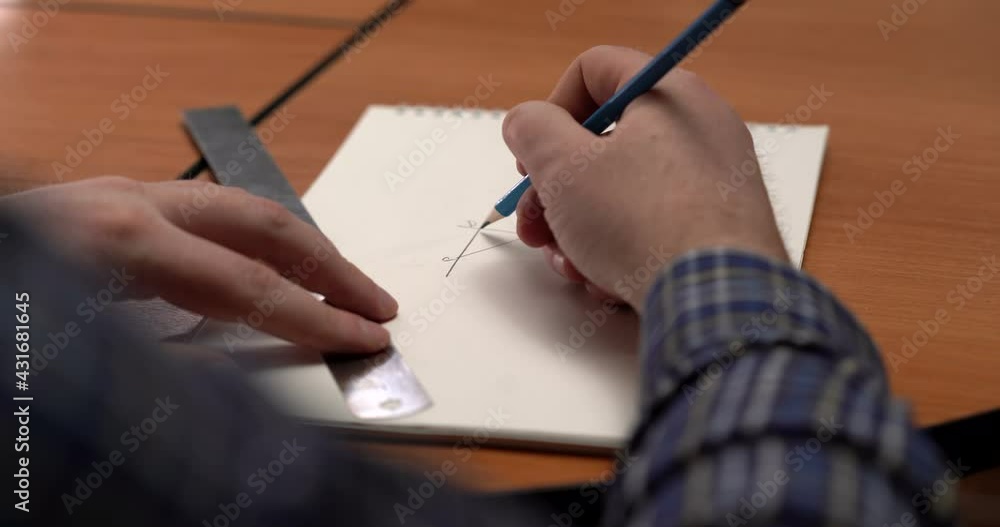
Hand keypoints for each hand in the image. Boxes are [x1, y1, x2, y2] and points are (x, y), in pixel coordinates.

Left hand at [2, 176, 396, 351]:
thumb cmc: (9, 313)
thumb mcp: (74, 352)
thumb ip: (165, 360)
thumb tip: (237, 385)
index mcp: (124, 243)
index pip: (252, 286)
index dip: (318, 319)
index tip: (367, 343)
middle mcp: (132, 207)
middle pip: (266, 226)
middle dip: (332, 268)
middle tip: (379, 307)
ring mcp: (123, 199)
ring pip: (242, 213)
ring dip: (302, 252)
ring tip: (341, 292)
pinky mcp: (113, 208)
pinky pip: (206, 223)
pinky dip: (253, 251)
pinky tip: (263, 286)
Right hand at [502, 46, 787, 311]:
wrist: (716, 298)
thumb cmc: (645, 223)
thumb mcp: (564, 167)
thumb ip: (532, 131)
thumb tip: (527, 123)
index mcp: (669, 95)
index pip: (596, 70)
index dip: (551, 108)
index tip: (534, 154)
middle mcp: (700, 130)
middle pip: (604, 142)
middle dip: (556, 189)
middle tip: (535, 223)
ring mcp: (715, 181)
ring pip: (624, 191)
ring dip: (580, 228)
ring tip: (569, 264)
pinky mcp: (719, 228)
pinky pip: (655, 226)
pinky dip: (621, 249)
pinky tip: (604, 281)